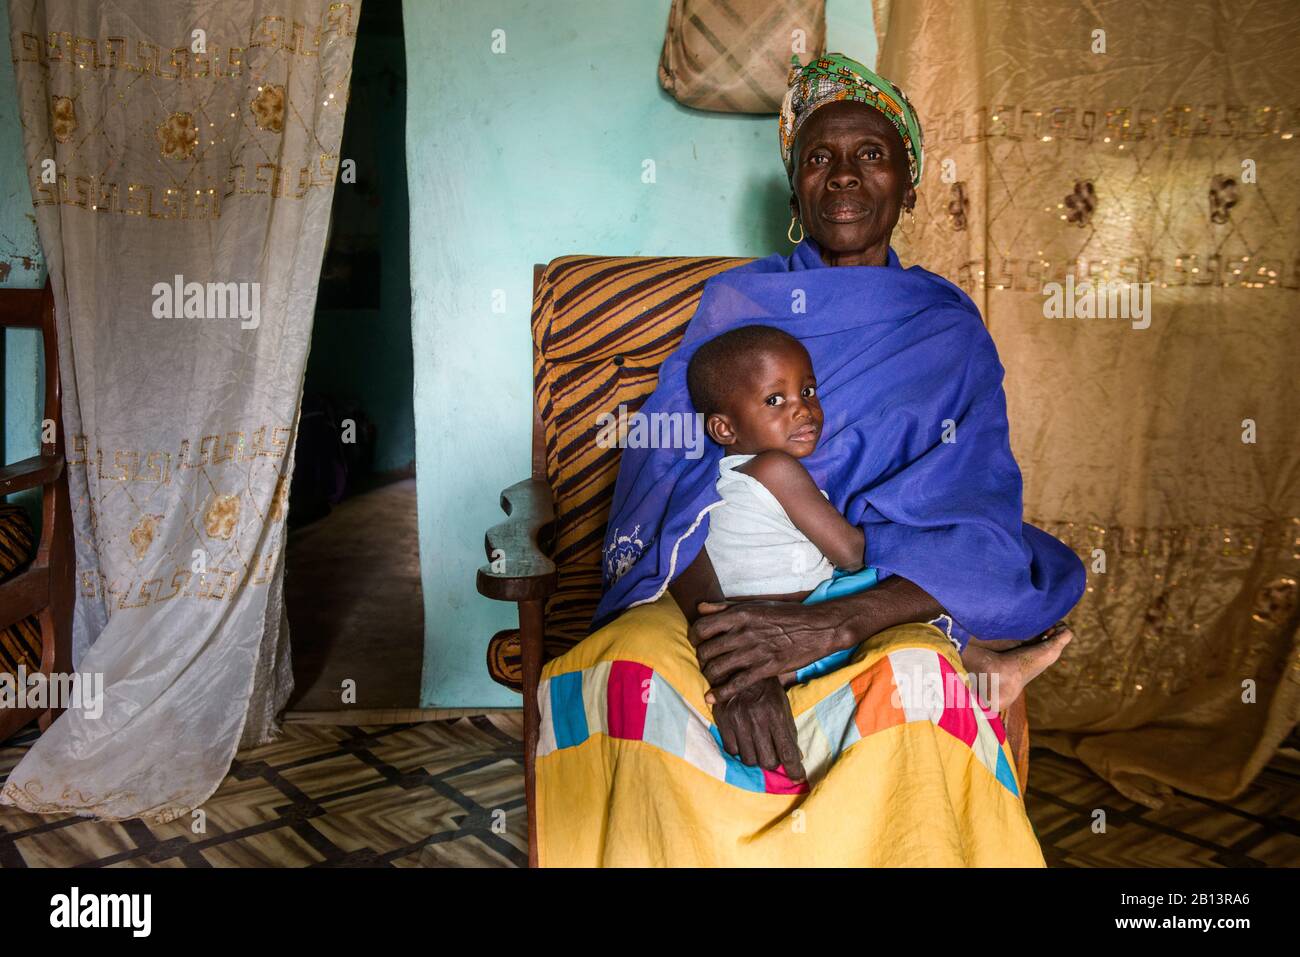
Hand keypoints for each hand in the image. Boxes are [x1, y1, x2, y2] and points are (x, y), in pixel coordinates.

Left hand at [692, 599, 848, 705]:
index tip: (696, 643)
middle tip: (705, 663)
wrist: (818, 628)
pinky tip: (712, 698)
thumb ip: (725, 607)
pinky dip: (720, 693)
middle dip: (700, 659)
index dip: (693, 637)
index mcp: (739, 614)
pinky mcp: (766, 668)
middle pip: (706, 650)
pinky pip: (736, 684)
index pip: (701, 627)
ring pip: (717, 668)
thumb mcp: (755, 604)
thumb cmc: (786, 615)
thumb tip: (700, 607)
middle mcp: (743, 632)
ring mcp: (754, 651)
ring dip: (709, 676)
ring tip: (710, 678)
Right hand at [712, 676, 805, 780]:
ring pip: (749, 759)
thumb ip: (788, 730)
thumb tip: (796, 758)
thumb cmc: (764, 688)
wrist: (736, 667)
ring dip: (755, 757)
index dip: (794, 769)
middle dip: (772, 762)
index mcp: (776, 714)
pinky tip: (742, 739)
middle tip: (772, 754)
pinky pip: (732, 750)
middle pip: (767, 761)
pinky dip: (739, 749)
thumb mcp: (782, 704)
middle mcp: (757, 719)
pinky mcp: (723, 720)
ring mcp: (738, 721)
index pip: (788, 751)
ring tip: (756, 745)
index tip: (798, 779)